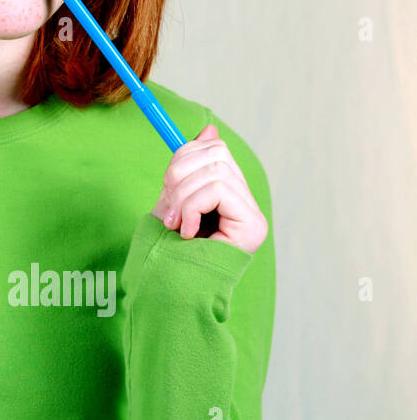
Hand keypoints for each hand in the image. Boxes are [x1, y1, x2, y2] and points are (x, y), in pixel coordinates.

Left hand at [151, 124, 267, 255]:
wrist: (167, 292)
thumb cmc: (166, 251)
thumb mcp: (171, 200)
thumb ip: (188, 169)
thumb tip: (209, 127)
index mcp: (228, 193)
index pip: (214, 149)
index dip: (184, 157)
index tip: (166, 185)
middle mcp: (246, 202)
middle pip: (217, 153)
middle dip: (179, 175)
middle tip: (167, 210)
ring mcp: (253, 215)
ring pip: (215, 171)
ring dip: (182, 196)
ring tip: (173, 225)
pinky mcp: (253, 226)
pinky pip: (218, 190)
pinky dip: (192, 207)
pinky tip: (187, 233)